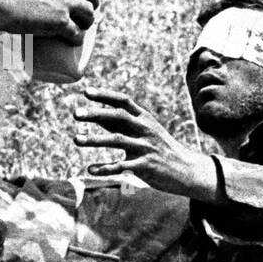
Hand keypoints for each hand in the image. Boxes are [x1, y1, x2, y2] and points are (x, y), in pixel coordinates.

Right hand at [4, 0, 98, 40]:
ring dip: (88, 22)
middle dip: (94, 4)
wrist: (2, 1)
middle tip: (88, 12)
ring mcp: (65, 3)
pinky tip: (74, 41)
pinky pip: (77, 33)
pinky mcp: (61, 21)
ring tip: (82, 28)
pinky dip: (77, 38)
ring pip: (89, 14)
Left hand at [73, 86, 205, 194]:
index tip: (86, 91)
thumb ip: (121, 123)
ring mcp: (146, 147)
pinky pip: (122, 166)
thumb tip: (94, 113)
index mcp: (144, 118)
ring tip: (76, 138)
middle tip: (75, 113)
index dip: (105, 95)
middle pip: (118, 117)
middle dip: (96, 113)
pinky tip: (90, 170)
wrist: (187, 169)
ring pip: (117, 140)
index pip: (123, 101)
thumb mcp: (145, 130)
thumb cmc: (159, 147)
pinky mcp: (146, 166)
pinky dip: (105, 168)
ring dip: (94, 139)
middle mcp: (145, 129)